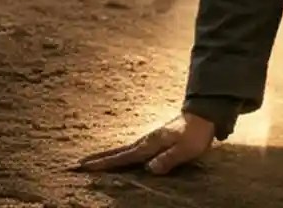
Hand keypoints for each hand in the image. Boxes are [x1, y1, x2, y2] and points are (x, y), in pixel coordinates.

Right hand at [75, 112, 214, 174]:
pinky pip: (131, 149)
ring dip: (106, 156)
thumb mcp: (186, 149)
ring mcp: (149, 139)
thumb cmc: (196, 133)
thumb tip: (149, 168)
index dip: (105, 163)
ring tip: (92, 161)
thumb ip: (168, 159)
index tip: (85, 166)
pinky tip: (119, 156)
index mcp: (150, 145)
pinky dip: (120, 153)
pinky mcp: (154, 140)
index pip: (123, 157)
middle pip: (117, 152)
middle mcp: (145, 141)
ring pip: (123, 150)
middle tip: (78, 164)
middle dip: (98, 158)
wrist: (204, 114)